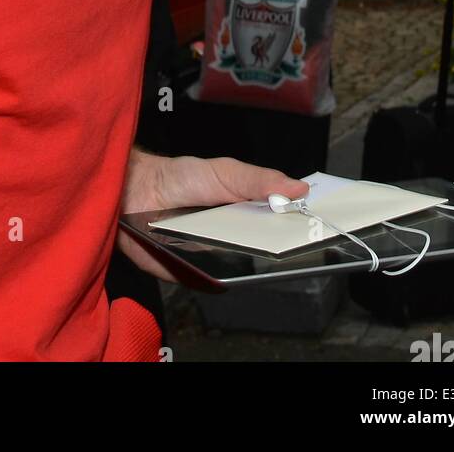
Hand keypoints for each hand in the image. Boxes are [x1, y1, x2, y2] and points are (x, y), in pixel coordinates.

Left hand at [116, 149, 308, 280]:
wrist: (133, 190)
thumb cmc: (179, 177)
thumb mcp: (224, 172)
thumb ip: (258, 180)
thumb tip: (299, 188)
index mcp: (246, 213)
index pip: (279, 228)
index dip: (299, 233)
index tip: (320, 234)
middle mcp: (233, 239)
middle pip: (263, 256)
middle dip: (276, 255)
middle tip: (289, 249)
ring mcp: (212, 258)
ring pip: (237, 273)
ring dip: (244, 267)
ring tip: (247, 254)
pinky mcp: (189, 274)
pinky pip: (207, 283)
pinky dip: (212, 278)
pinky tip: (216, 267)